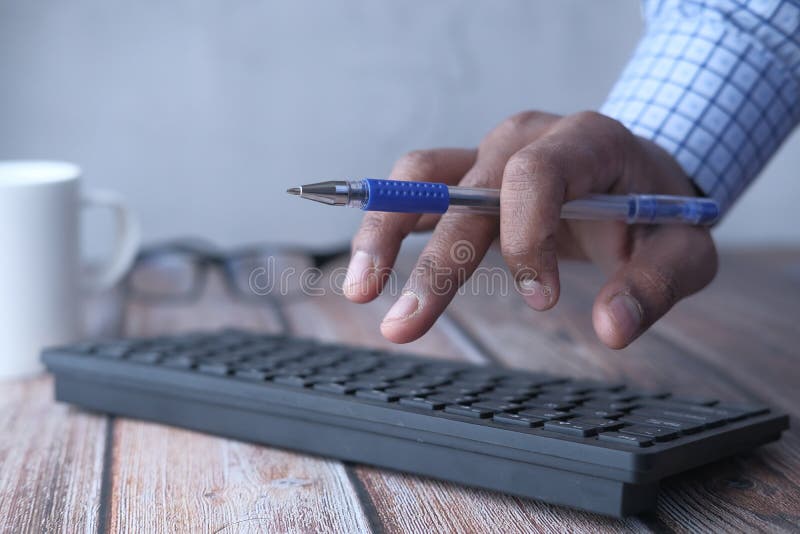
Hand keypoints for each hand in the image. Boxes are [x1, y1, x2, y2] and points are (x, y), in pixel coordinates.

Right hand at [343, 111, 717, 348]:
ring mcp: (489, 154)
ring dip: (384, 232)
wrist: (638, 174)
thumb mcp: (685, 247)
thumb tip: (613, 328)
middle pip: (463, 186)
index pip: (536, 175)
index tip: (541, 297)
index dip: (527, 237)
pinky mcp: (467, 176)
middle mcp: (525, 138)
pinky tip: (368, 268)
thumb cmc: (658, 210)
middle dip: (435, 261)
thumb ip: (656, 283)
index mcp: (585, 140)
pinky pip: (415, 190)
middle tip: (404, 325)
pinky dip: (386, 226)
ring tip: (362, 290)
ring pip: (419, 177)